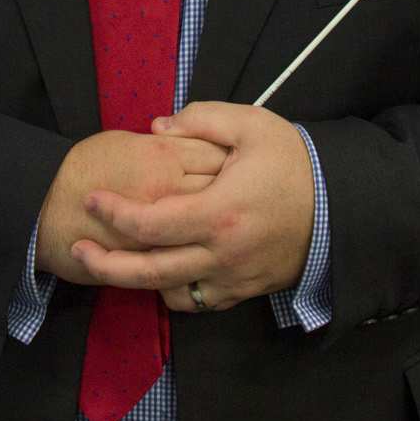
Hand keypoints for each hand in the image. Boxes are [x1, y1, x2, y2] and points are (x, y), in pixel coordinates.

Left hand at [68, 101, 314, 312]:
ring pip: (171, 293)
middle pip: (149, 271)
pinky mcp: (244, 291)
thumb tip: (157, 126)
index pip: (150, 223)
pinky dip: (174, 290)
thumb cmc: (295, 164)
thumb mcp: (253, 125)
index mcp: (220, 212)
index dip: (114, 214)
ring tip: (115, 260)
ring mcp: (233, 278)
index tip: (92, 198)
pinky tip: (162, 270)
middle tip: (77, 249)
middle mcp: (222, 254)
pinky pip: (198, 301)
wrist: (342, 207)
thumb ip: (201, 119)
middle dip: (105, 264)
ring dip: (140, 280)